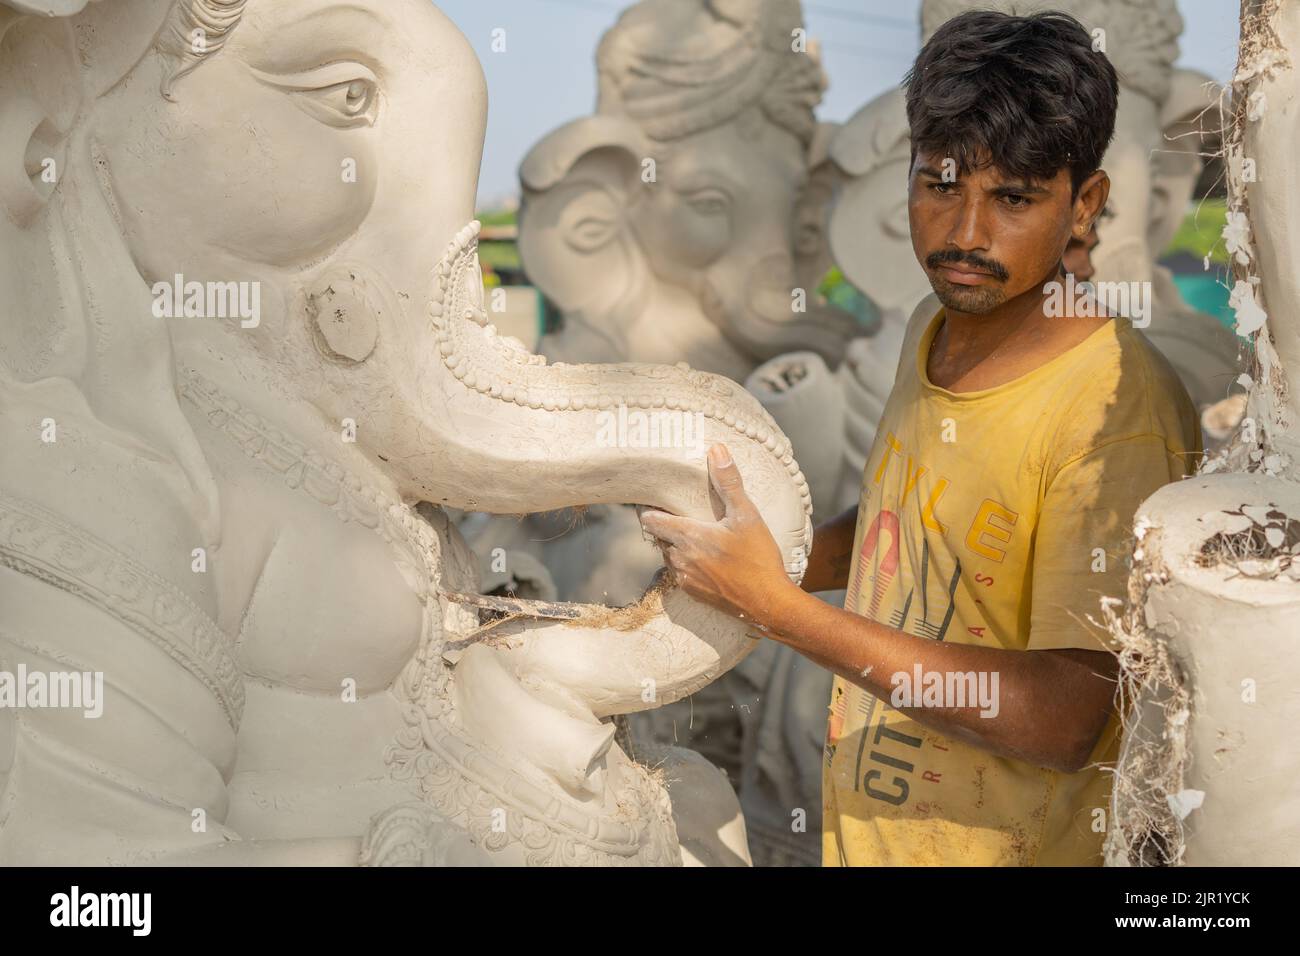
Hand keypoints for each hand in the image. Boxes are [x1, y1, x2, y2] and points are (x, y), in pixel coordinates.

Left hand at [639, 443, 795, 626]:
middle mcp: (679, 558)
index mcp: (688, 536)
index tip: (652, 500)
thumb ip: (729, 482)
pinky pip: (680, 573)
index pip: (650, 520)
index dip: (648, 509)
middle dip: (665, 526)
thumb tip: (717, 450)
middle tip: (678, 513)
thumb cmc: (758, 558)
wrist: (768, 603)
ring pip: (669, 555)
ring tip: (694, 534)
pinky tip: (706, 558)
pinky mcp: (693, 594)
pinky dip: (686, 563)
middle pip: (659, 537)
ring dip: (676, 545)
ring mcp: (685, 578)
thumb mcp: (747, 515)